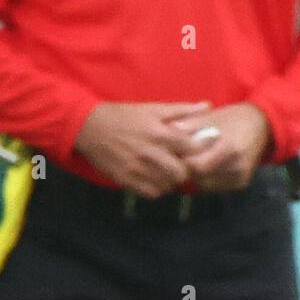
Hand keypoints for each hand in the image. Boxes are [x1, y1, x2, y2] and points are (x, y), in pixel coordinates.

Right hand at [73, 101, 210, 197]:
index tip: (200, 149)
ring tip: (170, 171)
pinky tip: (156, 178)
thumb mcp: (154, 108)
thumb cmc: (125, 116)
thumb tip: (208, 105)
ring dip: (172, 180)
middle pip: (182, 173)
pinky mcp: (125, 180)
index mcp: (160, 133)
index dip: (200, 151)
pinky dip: (158, 188)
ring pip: (167, 185)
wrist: (91, 127)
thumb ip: (183, 110)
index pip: (192, 149)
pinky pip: (150, 193)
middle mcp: (150, 153)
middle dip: (187, 169)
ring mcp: (136, 169)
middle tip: (184, 164)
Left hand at [170, 103, 271, 191]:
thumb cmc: (235, 118)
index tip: (176, 152)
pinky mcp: (241, 183)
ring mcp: (240, 177)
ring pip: (205, 184)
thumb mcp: (213, 116)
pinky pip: (216, 186)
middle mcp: (237, 166)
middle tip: (182, 157)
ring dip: (196, 175)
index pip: (196, 166)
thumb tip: (167, 129)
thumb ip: (191, 124)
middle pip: (199, 177)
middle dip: (188, 168)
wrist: (264, 125)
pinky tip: (208, 165)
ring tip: (195, 159)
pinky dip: (207, 178)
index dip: (183, 160)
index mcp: (229, 148)